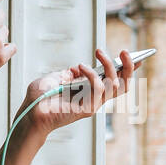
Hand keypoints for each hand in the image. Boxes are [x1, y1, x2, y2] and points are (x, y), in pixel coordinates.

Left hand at [19, 48, 136, 138]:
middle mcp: (94, 98)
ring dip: (110, 66)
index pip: (115, 81)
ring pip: (115, 85)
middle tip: (124, 51)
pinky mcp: (87, 108)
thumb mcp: (54, 78)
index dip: (127, 70)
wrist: (29, 112)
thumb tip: (79, 69)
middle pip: (123, 85)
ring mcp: (92, 104)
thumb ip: (69, 74)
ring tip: (99, 52)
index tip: (136, 56)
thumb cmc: (38, 99)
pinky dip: (92, 75)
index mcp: (89, 91)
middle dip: (128, 67)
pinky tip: (81, 67)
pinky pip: (99, 89)